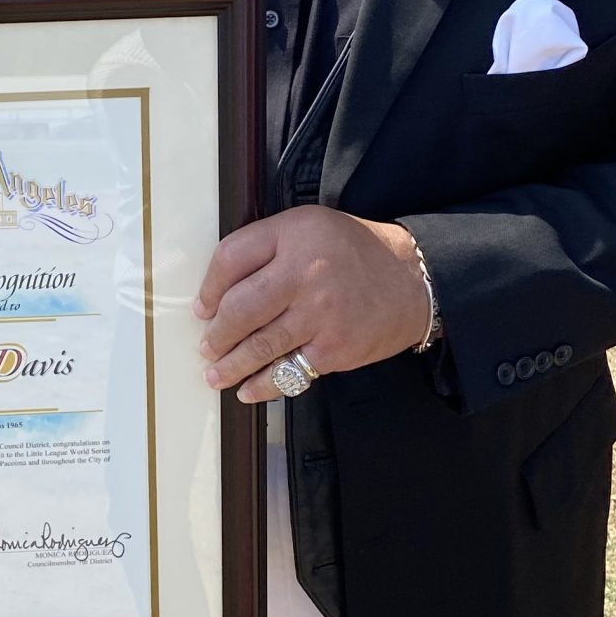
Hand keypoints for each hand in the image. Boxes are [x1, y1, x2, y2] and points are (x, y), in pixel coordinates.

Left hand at [196, 206, 432, 401]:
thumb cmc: (353, 251)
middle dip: (216, 334)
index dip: (209, 288)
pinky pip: (289, 372)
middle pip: (240, 309)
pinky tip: (249, 390)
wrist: (412, 279)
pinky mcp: (335, 349)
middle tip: (207, 346)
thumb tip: (219, 288)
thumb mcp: (308, 226)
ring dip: (231, 365)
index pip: (231, 259)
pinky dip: (264, 386)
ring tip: (215, 374)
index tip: (203, 308)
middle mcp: (305, 273)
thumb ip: (266, 245)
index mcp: (293, 236)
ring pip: (260, 346)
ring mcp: (320, 315)